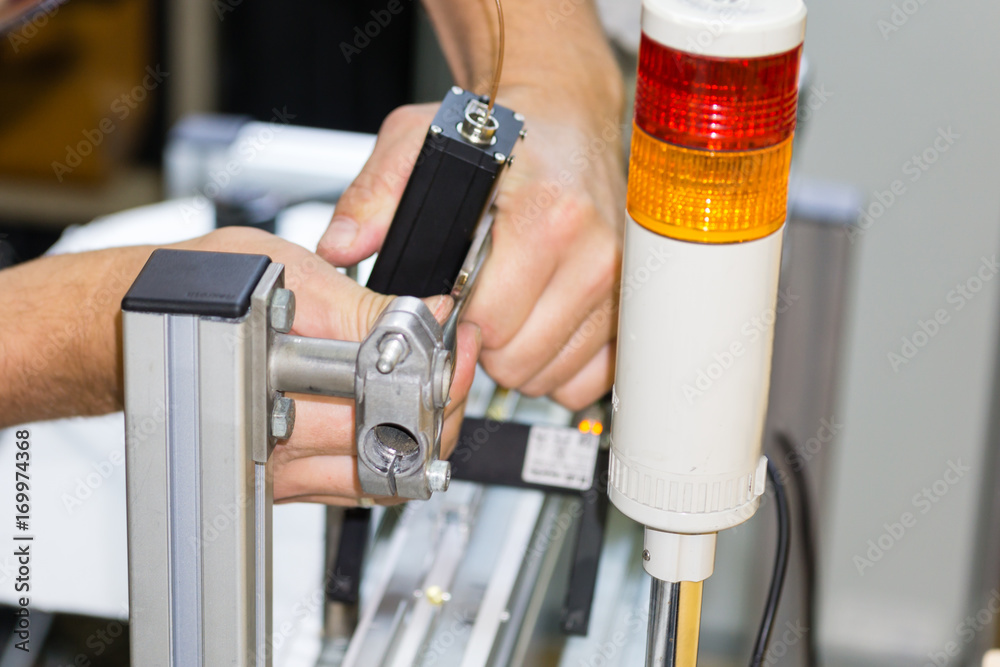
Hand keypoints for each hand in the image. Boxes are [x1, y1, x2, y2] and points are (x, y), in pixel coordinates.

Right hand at [181, 228, 480, 504]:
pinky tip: (406, 419)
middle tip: (457, 366)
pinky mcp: (288, 485)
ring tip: (436, 390)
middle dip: (445, 402)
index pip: (387, 381)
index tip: (460, 344)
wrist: (149, 332)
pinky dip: (396, 455)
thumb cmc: (201, 290)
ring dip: (426, 433)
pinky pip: (363, 485)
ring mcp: (283, 466)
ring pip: (389, 471)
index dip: (438, 364)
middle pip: (397, 436)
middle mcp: (276, 430)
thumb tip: (428, 314)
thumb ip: (362, 302)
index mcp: (279, 371)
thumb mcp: (286, 272)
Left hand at [317, 88, 624, 409]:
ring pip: (552, 376)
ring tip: (509, 309)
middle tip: (477, 305)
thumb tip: (342, 246)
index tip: (450, 303)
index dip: (456, 324)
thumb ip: (376, 195)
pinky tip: (541, 326)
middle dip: (486, 345)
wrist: (566, 119)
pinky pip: (588, 379)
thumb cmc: (503, 133)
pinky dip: (559, 366)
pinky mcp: (631, 308)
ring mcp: (620, 285)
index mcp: (545, 216)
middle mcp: (594, 254)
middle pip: (520, 360)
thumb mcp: (421, 142)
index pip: (490, 326)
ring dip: (520, 356)